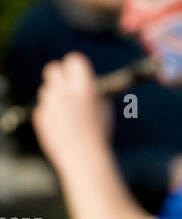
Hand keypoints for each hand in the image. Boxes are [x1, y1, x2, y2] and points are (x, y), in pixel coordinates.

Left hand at [32, 53, 111, 172]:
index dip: (76, 67)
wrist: (83, 158)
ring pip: (46, 89)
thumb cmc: (99, 135)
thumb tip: (89, 84)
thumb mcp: (105, 109)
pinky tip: (61, 127)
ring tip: (67, 114)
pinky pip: (42, 108)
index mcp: (84, 87)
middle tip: (66, 85)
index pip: (74, 60)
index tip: (78, 73)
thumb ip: (94, 92)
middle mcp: (64, 92)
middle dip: (59, 75)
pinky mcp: (40, 117)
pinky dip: (50, 115)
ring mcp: (50, 104)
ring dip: (55, 97)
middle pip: (53, 69)